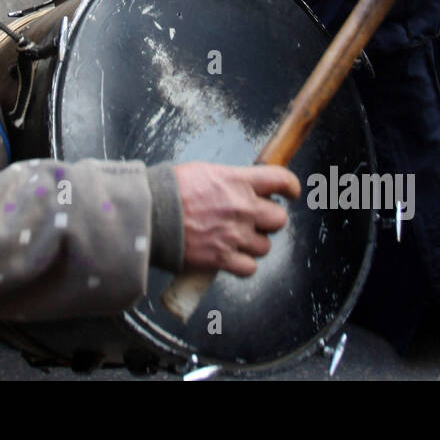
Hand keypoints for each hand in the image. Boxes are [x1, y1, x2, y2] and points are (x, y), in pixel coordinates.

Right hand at [174, 163, 300, 275]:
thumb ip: (228, 180)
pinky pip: (250, 267)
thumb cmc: (169, 189)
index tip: (290, 193)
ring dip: (254, 243)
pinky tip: (232, 257)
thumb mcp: (203, 171)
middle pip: (279, 219)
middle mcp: (242, 208)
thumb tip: (239, 186)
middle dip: (269, 220)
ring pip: (265, 246)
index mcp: (238, 181)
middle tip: (254, 220)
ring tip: (237, 239)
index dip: (291, 187)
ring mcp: (234, 235)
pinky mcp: (222, 258)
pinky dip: (244, 264)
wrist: (148, 213)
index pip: (281, 181)